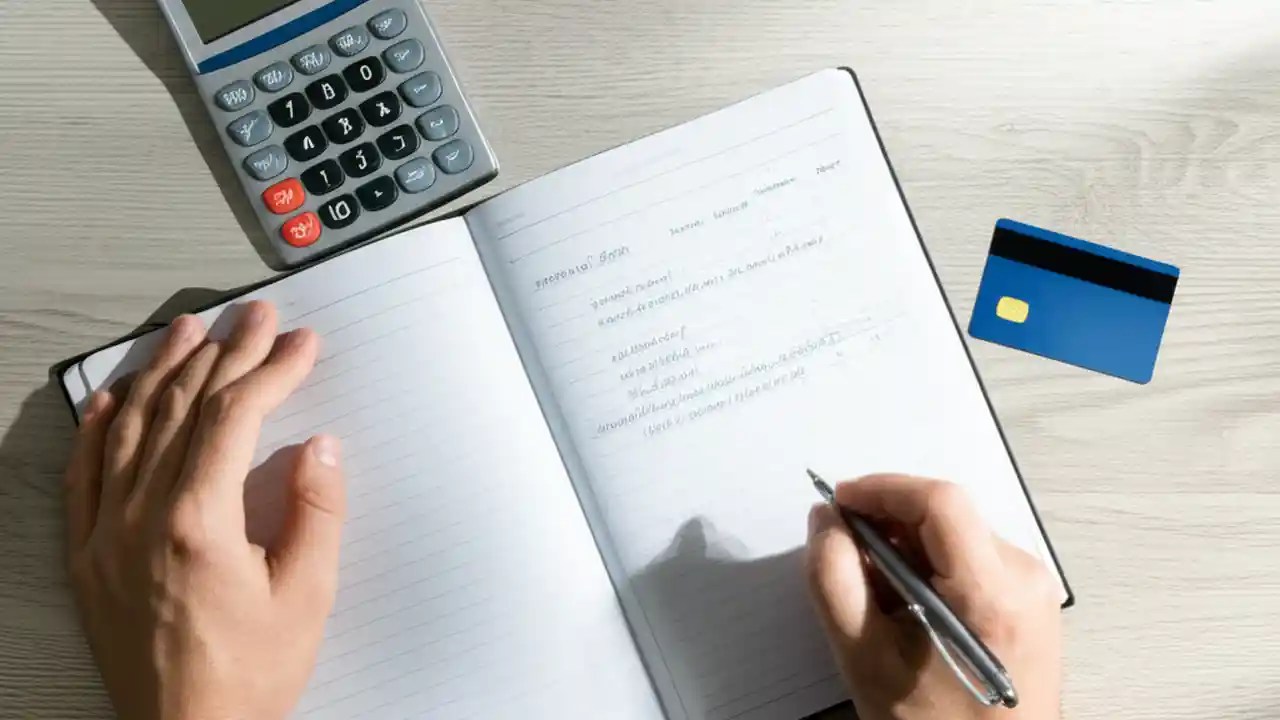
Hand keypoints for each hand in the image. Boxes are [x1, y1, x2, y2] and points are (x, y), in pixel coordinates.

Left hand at [64, 301, 345, 719]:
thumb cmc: (248, 676)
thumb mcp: (307, 597)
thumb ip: (315, 514)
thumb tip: (320, 446)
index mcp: (198, 522)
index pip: (235, 418)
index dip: (272, 371)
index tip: (302, 344)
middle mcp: (141, 516)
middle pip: (184, 409)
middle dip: (227, 354)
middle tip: (255, 316)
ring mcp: (106, 533)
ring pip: (130, 428)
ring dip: (163, 371)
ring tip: (190, 331)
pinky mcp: (87, 555)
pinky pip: (83, 474)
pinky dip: (98, 427)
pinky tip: (112, 395)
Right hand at [806, 475, 1061, 719]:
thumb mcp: (864, 658)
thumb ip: (833, 579)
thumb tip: (826, 519)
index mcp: (992, 594)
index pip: (940, 501)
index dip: (882, 489)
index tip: (839, 503)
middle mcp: (1025, 579)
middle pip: (947, 515)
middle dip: (889, 521)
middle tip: (847, 555)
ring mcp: (1034, 590)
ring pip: (957, 533)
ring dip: (908, 545)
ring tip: (876, 591)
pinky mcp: (1031, 600)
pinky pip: (973, 557)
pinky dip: (932, 564)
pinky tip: (908, 603)